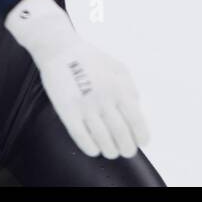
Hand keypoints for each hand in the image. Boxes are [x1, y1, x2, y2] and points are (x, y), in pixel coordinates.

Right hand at [4, 0, 148, 158]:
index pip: (136, 120)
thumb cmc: (90, 58)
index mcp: (118, 88)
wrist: (60, 50)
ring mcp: (85, 106)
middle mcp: (104, 99)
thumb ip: (130, 87)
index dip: (141, 136)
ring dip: (110, 150)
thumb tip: (137, 107)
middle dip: (127, 148)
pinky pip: (81, 137)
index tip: (141, 142)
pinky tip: (94, 150)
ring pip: (102, 139)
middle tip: (126, 151)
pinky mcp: (67, 112)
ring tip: (111, 151)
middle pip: (121, 134)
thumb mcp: (118, 67)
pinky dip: (90, 148)